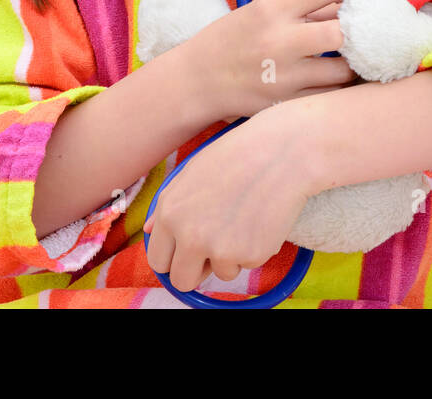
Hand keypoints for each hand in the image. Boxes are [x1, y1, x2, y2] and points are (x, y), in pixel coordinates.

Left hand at [142, 105, 311, 292]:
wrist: (281, 151)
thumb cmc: (237, 155)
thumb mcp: (192, 172)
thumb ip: (168, 205)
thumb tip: (149, 230)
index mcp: (170, 213)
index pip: (158, 260)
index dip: (173, 258)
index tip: (186, 253)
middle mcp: (190, 235)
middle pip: (182, 280)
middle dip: (196, 270)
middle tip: (215, 248)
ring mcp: (221, 248)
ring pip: (220, 273)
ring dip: (231, 256)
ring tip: (244, 219)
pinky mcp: (251, 255)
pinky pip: (248, 264)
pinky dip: (255, 248)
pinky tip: (260, 218)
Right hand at [184, 0, 365, 122]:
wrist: (197, 80)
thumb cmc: (231, 39)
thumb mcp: (261, 10)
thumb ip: (303, 7)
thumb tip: (349, 0)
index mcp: (273, 6)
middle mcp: (280, 38)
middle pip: (343, 30)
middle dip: (356, 30)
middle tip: (363, 31)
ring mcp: (284, 74)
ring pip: (343, 70)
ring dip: (353, 64)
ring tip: (352, 59)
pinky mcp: (285, 102)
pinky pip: (330, 96)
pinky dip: (338, 88)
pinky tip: (336, 80)